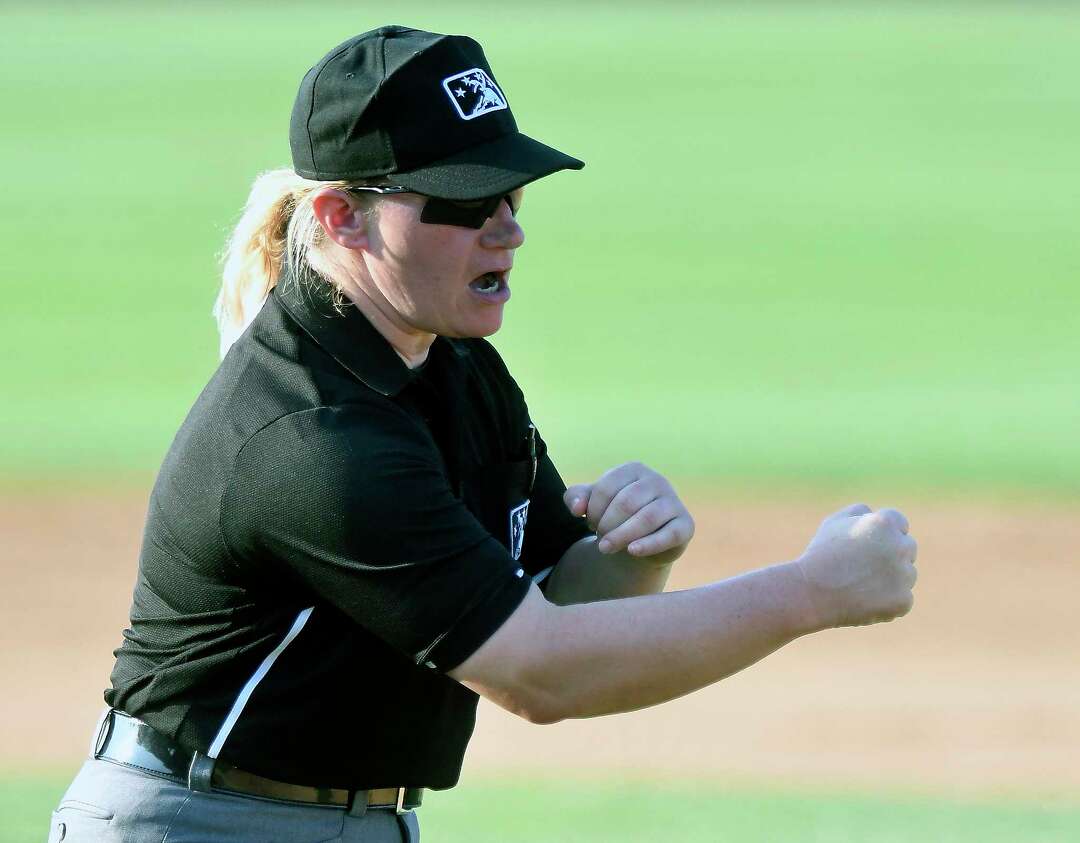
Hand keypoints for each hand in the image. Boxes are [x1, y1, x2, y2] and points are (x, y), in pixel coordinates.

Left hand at [563, 462, 694, 564]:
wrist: (641, 541)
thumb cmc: (614, 516)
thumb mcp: (592, 504)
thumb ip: (575, 498)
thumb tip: (576, 507)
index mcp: (633, 469)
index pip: (607, 487)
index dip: (593, 510)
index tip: (589, 524)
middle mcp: (657, 481)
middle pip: (626, 503)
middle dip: (607, 524)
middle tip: (599, 540)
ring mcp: (673, 502)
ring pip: (647, 518)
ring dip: (622, 536)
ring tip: (606, 549)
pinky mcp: (685, 525)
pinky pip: (669, 535)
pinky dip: (649, 544)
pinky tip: (632, 552)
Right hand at [795, 503, 917, 628]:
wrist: (810, 593)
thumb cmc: (821, 555)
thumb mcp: (834, 523)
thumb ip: (859, 512)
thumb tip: (875, 513)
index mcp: (885, 523)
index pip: (900, 524)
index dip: (882, 535)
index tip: (865, 545)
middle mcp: (900, 546)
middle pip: (907, 548)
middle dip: (890, 555)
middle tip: (862, 566)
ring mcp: (904, 575)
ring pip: (907, 574)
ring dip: (891, 578)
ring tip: (859, 584)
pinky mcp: (903, 600)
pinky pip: (903, 598)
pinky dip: (888, 601)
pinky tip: (864, 599)